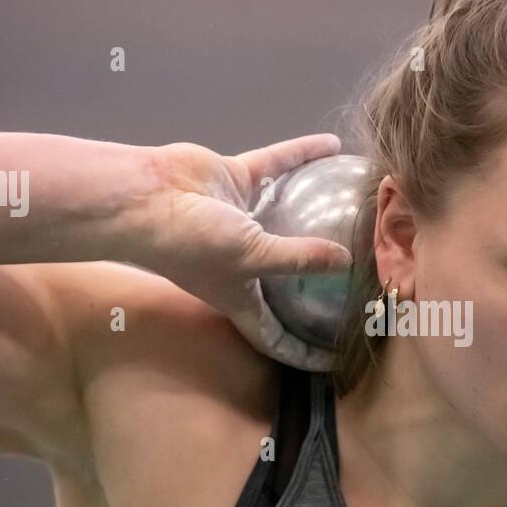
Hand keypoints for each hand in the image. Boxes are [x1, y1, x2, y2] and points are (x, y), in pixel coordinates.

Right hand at [145, 134, 353, 370]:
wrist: (143, 197)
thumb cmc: (191, 243)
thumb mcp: (251, 258)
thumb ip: (298, 259)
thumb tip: (346, 264)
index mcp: (241, 296)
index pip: (275, 336)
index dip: (301, 352)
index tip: (333, 361)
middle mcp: (243, 262)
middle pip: (289, 279)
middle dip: (320, 282)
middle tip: (364, 278)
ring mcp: (240, 219)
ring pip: (290, 215)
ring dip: (320, 209)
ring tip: (358, 206)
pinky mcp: (236, 180)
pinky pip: (277, 165)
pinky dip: (302, 154)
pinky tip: (332, 145)